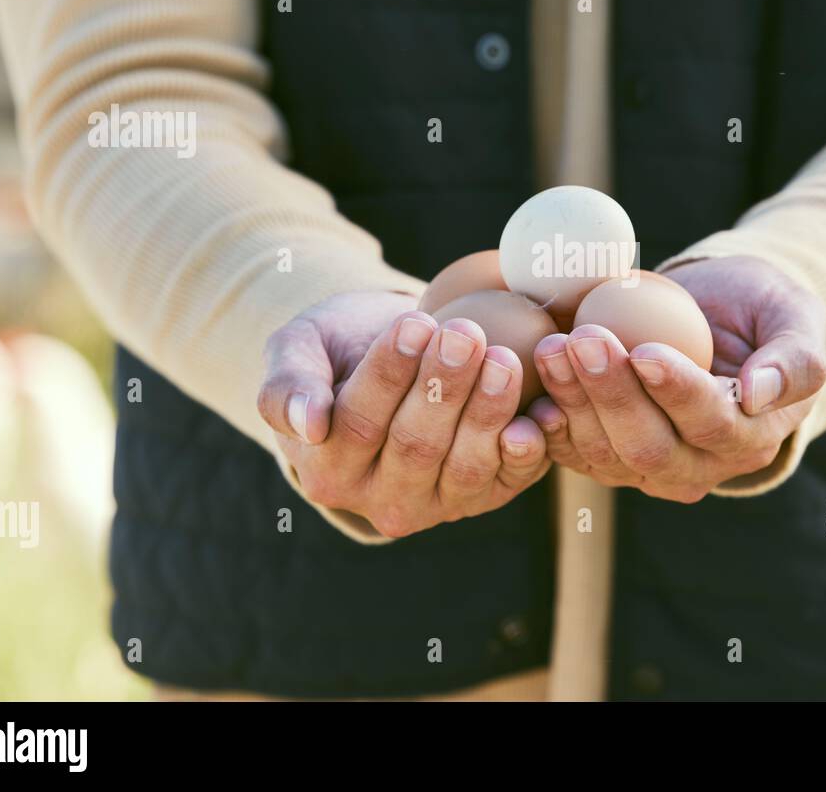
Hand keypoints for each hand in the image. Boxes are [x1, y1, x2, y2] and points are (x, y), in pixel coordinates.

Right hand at [257, 292, 550, 537]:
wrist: (391, 357)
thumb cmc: (337, 352)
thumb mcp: (296, 351)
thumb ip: (286, 386)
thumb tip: (309, 424)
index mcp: (327, 469)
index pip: (358, 424)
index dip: (388, 374)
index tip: (413, 323)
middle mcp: (381, 500)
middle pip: (415, 446)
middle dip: (443, 387)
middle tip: (465, 335)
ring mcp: (437, 503)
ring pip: (464, 465)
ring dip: (487, 413)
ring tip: (503, 360)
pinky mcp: (485, 495)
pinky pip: (508, 481)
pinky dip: (528, 450)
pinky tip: (540, 412)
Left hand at [526, 255, 825, 501]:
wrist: (717, 318)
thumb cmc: (763, 313)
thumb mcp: (797, 318)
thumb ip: (797, 358)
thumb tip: (757, 394)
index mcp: (751, 437)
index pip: (712, 423)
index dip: (677, 391)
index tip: (645, 351)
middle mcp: (699, 465)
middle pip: (649, 445)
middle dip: (612, 394)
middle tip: (584, 339)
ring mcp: (648, 467)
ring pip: (604, 451)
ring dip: (574, 400)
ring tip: (552, 347)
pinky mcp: (607, 454)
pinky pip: (574, 451)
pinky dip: (550, 424)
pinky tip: (534, 385)